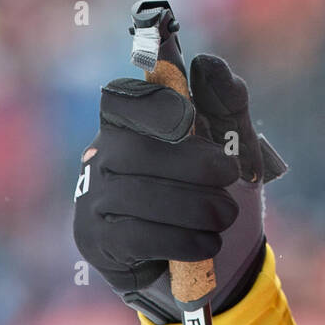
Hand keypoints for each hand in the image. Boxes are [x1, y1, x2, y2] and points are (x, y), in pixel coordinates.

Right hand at [73, 54, 284, 323]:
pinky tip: (207, 244)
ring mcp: (92, 198)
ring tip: (225, 216)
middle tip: (231, 176)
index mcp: (130, 122)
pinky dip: (180, 240)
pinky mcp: (96, 241)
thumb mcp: (231, 145)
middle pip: (135, 151)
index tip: (189, 118)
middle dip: (191, 164)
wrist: (211, 262)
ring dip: (192, 207)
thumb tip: (206, 63)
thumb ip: (225, 102)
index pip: (125, 101)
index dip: (154, 107)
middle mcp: (101, 155)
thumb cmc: (213, 191)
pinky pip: (135, 236)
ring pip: (136, 196)